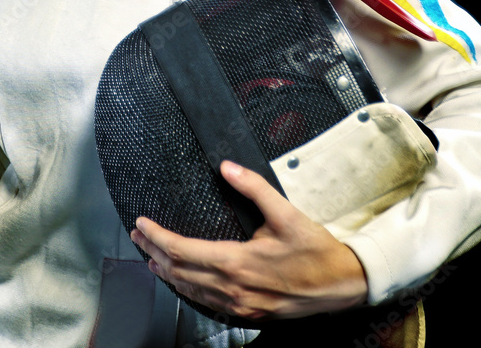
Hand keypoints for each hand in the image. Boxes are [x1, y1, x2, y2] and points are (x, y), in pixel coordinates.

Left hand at [130, 160, 367, 321]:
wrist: (342, 286)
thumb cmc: (315, 251)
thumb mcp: (286, 213)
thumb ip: (254, 187)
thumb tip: (227, 166)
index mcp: (237, 262)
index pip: (181, 251)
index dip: (156, 236)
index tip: (141, 223)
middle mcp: (233, 288)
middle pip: (179, 272)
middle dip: (153, 252)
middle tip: (137, 236)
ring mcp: (239, 305)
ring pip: (190, 291)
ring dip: (166, 273)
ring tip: (151, 257)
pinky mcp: (248, 314)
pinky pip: (207, 303)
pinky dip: (188, 289)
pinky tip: (183, 281)